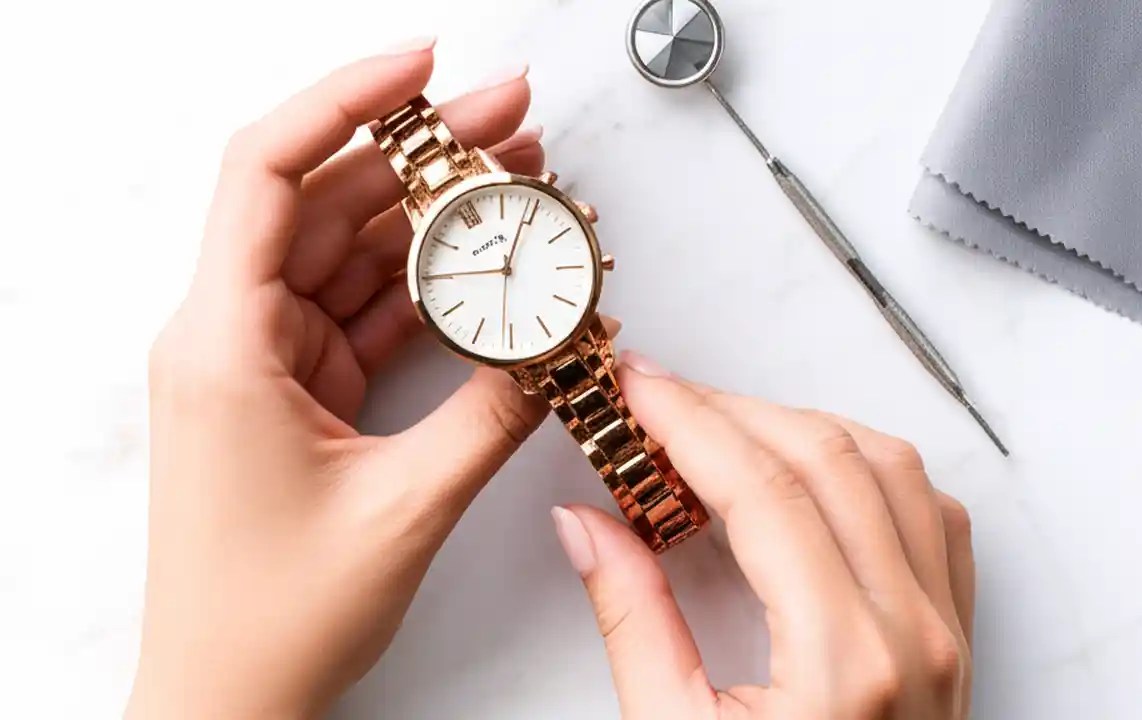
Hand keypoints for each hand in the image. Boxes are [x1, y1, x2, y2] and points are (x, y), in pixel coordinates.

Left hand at [129, 42, 554, 717]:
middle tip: (512, 119)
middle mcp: (232, 334)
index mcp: (225, 342)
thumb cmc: (272, 616)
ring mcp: (264, 360)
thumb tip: (554, 348)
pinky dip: (423, 284)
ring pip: (350, 250)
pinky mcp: (295, 390)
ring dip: (429, 215)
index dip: (346, 98)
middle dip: (421, 150)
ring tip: (517, 179)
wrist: (225, 696)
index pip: (270, 171)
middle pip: (326, 199)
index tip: (424, 65)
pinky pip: (362, 309)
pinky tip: (482, 261)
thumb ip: (491, 415)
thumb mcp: (404, 507)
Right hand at [553, 352, 974, 718]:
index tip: (639, 385)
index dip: (692, 418)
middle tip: (661, 399)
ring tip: (723, 427)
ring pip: (890, 467)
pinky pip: (932, 513)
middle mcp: (913, 633)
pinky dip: (867, 466)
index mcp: (844, 663)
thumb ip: (634, 620)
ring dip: (800, 426)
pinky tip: (812, 471)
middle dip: (733, 407)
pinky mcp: (954, 635)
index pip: (765, 488)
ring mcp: (946, 631)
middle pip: (827, 457)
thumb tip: (587, 526)